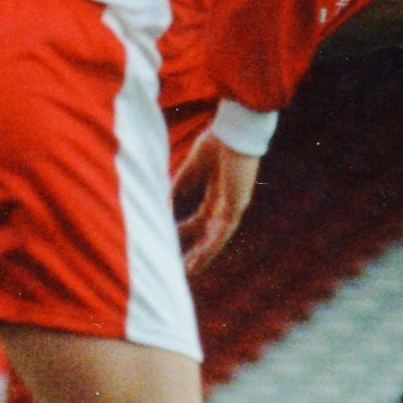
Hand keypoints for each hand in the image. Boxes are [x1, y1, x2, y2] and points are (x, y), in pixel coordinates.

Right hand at [173, 135, 259, 277]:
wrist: (236, 130)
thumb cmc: (218, 142)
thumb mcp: (193, 168)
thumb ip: (181, 184)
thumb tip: (166, 201)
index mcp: (218, 193)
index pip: (200, 219)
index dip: (185, 232)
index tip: (169, 240)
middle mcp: (227, 203)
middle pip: (208, 234)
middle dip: (194, 251)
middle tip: (179, 268)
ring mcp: (233, 206)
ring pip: (216, 239)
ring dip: (202, 256)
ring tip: (187, 273)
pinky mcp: (236, 206)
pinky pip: (221, 232)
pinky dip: (210, 247)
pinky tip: (198, 260)